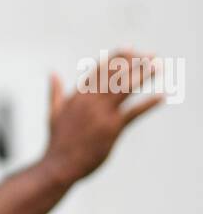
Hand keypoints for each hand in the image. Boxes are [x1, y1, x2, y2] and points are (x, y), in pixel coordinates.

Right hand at [43, 49, 163, 185]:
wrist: (59, 166)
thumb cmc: (57, 141)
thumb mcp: (53, 112)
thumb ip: (55, 92)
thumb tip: (52, 73)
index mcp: (78, 95)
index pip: (100, 69)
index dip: (117, 57)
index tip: (131, 48)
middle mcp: (90, 101)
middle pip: (116, 74)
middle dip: (135, 62)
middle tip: (152, 55)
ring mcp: (101, 113)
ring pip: (125, 87)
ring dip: (144, 74)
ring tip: (159, 66)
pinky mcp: (112, 128)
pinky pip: (134, 113)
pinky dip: (148, 104)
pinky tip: (161, 97)